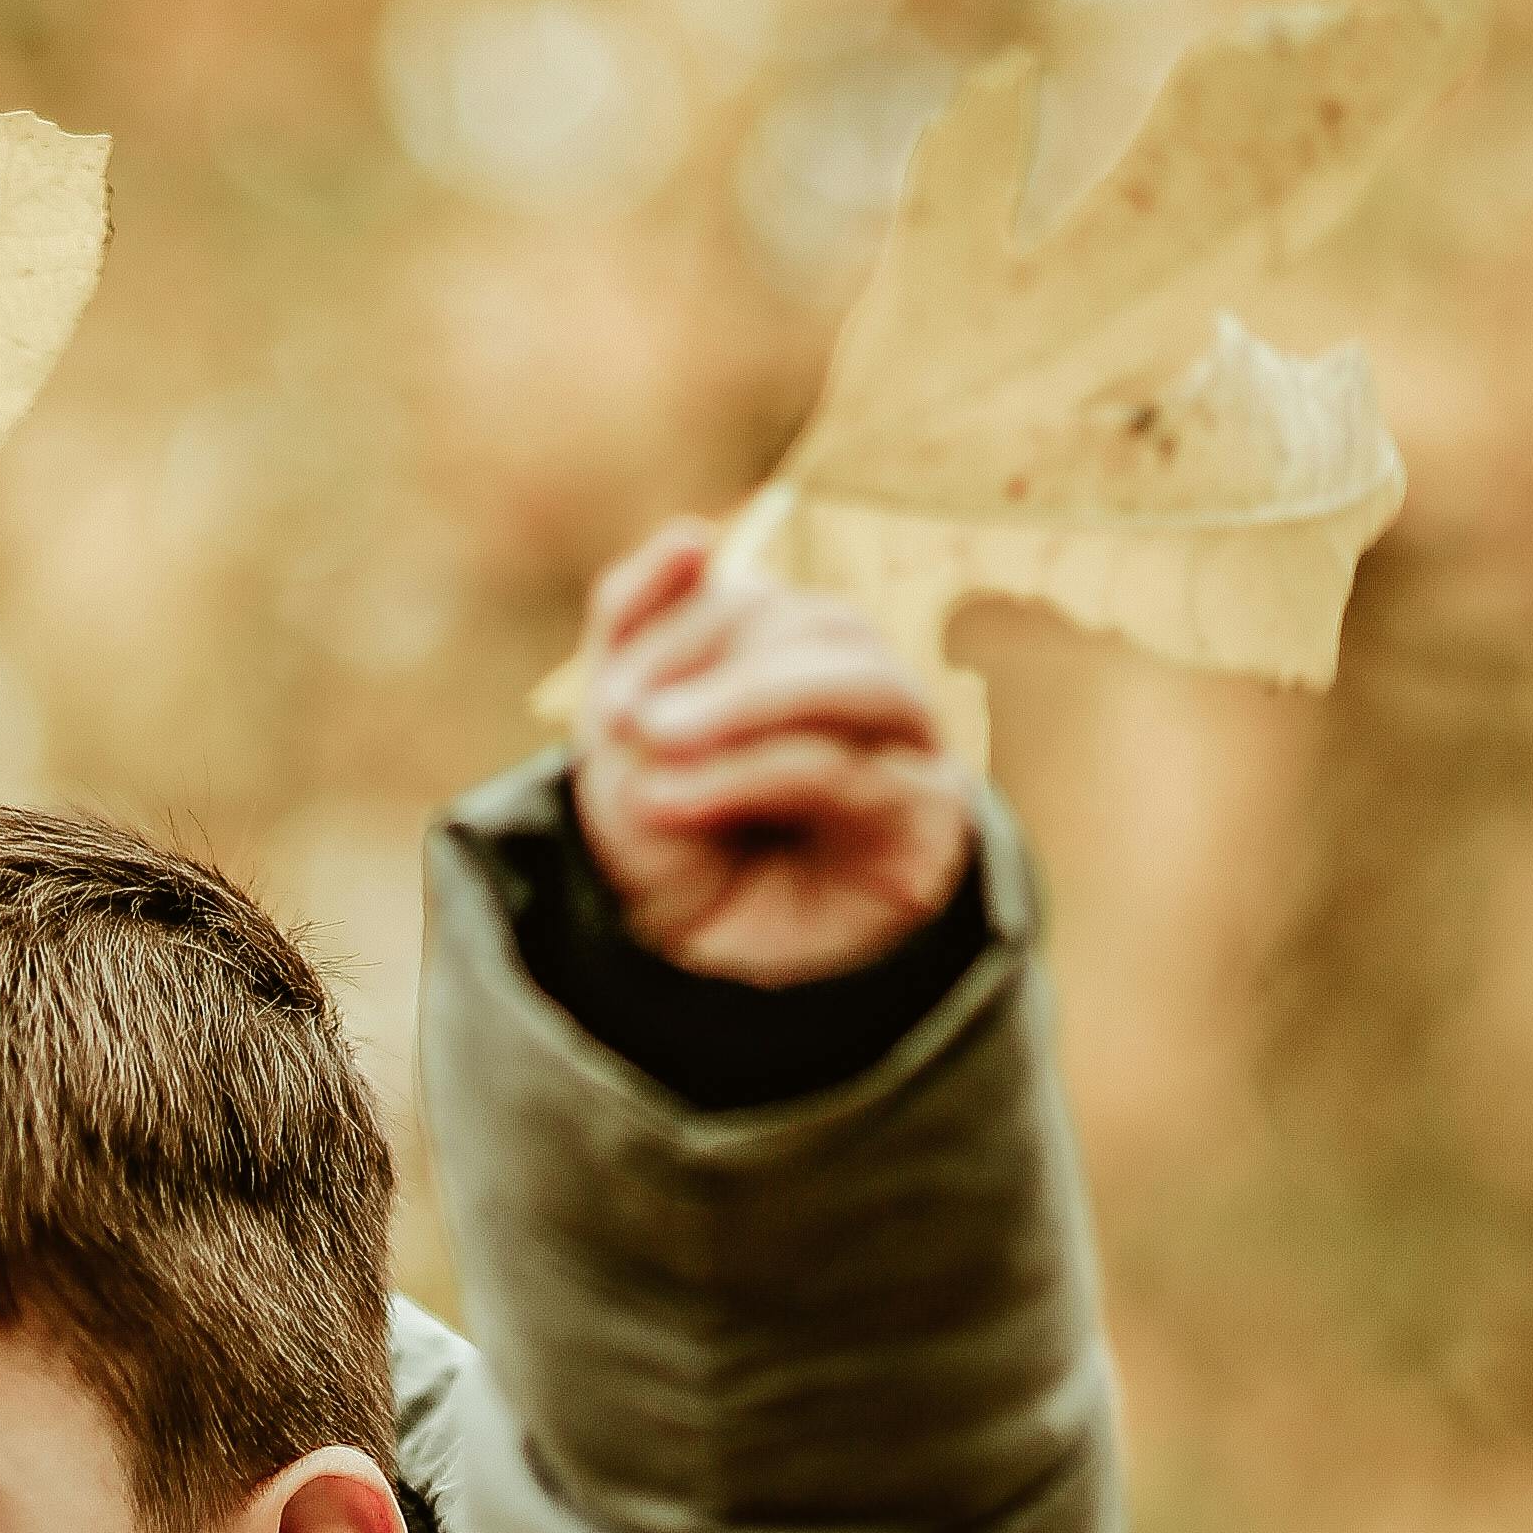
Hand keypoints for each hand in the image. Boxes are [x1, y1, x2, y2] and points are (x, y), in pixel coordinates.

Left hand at [566, 521, 971, 988]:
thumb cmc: (671, 868)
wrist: (699, 999)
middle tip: (628, 720)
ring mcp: (906, 757)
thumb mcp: (626, 745)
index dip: (684, 620)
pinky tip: (674, 797)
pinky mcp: (922, 825)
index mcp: (795, 666)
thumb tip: (696, 533)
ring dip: (746, 700)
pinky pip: (849, 770)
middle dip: (718, 661)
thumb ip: (641, 631)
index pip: (759, 600)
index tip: (610, 693)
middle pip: (820, 626)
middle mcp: (864, 701)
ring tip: (656, 744)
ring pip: (857, 677)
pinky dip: (752, 771)